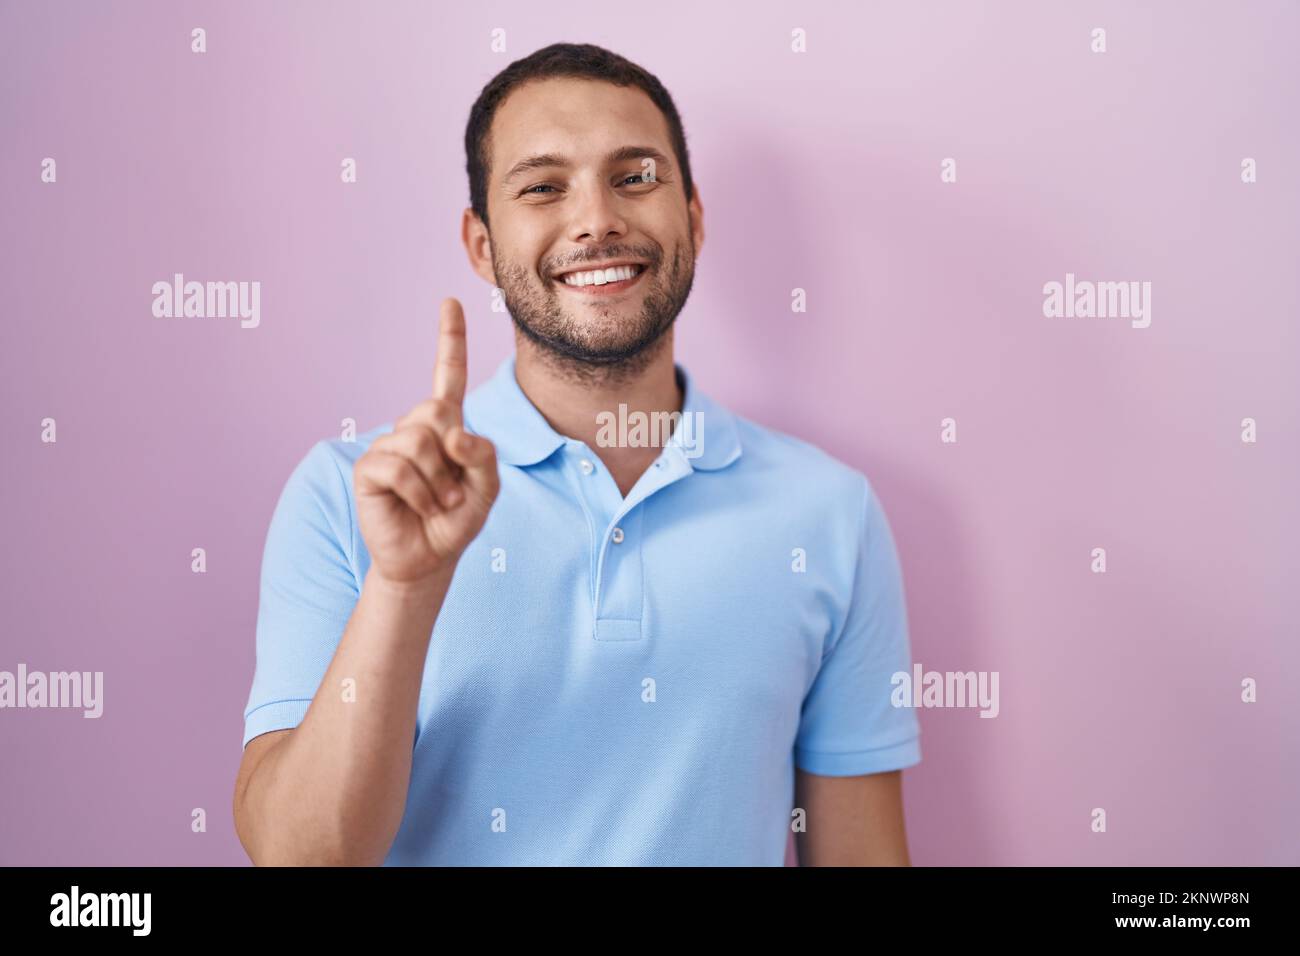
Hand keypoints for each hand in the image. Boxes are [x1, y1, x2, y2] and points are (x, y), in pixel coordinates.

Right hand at [354, 298, 499, 585]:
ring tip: (437, 503)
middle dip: (453, 451)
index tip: (450, 301)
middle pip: (437, 409)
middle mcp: (414, 429)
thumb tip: (453, 433)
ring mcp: (388, 446)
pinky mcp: (369, 469)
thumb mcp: (488, 489)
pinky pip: (398, 467)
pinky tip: (419, 507)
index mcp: (446, 426)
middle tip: (454, 488)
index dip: (449, 339)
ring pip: (419, 441)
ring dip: (438, 481)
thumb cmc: (457, 520)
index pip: (449, 375)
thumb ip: (484, 455)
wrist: (428, 559)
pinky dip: (418, 493)